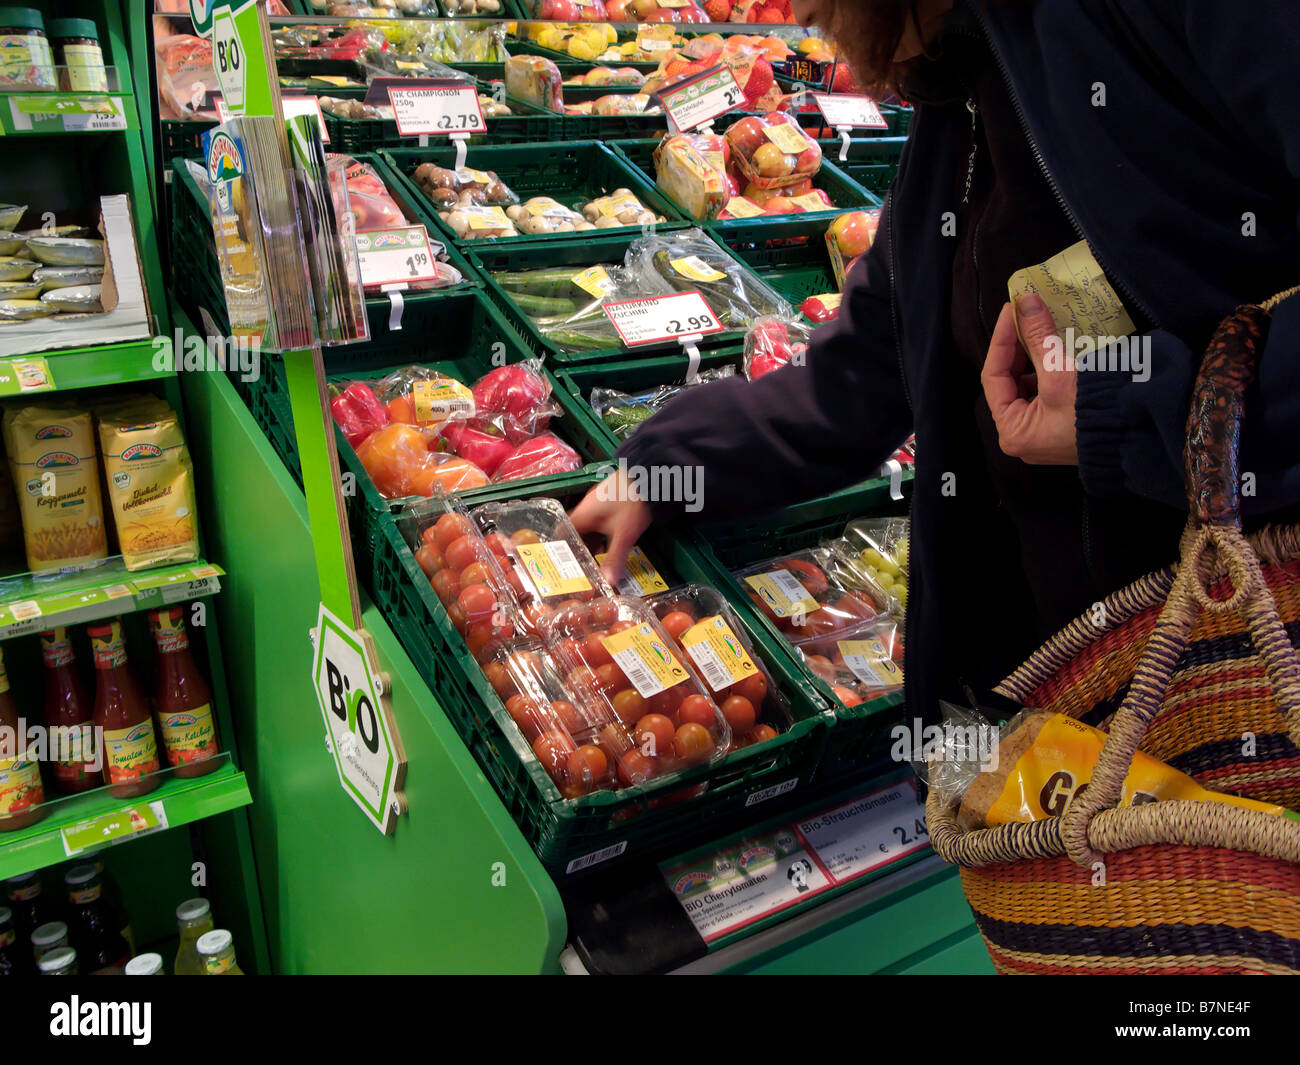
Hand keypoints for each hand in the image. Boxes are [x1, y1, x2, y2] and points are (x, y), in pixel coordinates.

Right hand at [570, 469, 652, 585]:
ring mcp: (598, 502)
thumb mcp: (624, 534)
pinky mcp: (610, 499)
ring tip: (599, 559)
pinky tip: (612, 542)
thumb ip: (615, 558)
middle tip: (585, 567)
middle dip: (581, 550)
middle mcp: (586, 507)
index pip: (562, 533)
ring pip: (590, 527)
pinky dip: (603, 534)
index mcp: (582, 514)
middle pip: (577, 532)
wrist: (650, 476)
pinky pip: (600, 521)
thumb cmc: (632, 500)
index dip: (563, 549)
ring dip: (594, 543)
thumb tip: (608, 581)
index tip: (567, 563)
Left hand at [981, 294, 1078, 465]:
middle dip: (1016, 347)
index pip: (992, 377)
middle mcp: (1021, 436)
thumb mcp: (1061, 371)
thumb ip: (1039, 337)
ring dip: (1032, 356)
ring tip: (1039, 328)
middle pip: (1008, 381)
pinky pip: (1044, 392)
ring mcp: (1041, 433)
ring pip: (1027, 385)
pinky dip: (1047, 370)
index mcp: (1012, 431)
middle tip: (1024, 316)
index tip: (1010, 310)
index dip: (1001, 340)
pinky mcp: (1060, 427)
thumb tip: (1027, 303)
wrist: (1141, 434)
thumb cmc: (1095, 409)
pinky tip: (1054, 347)